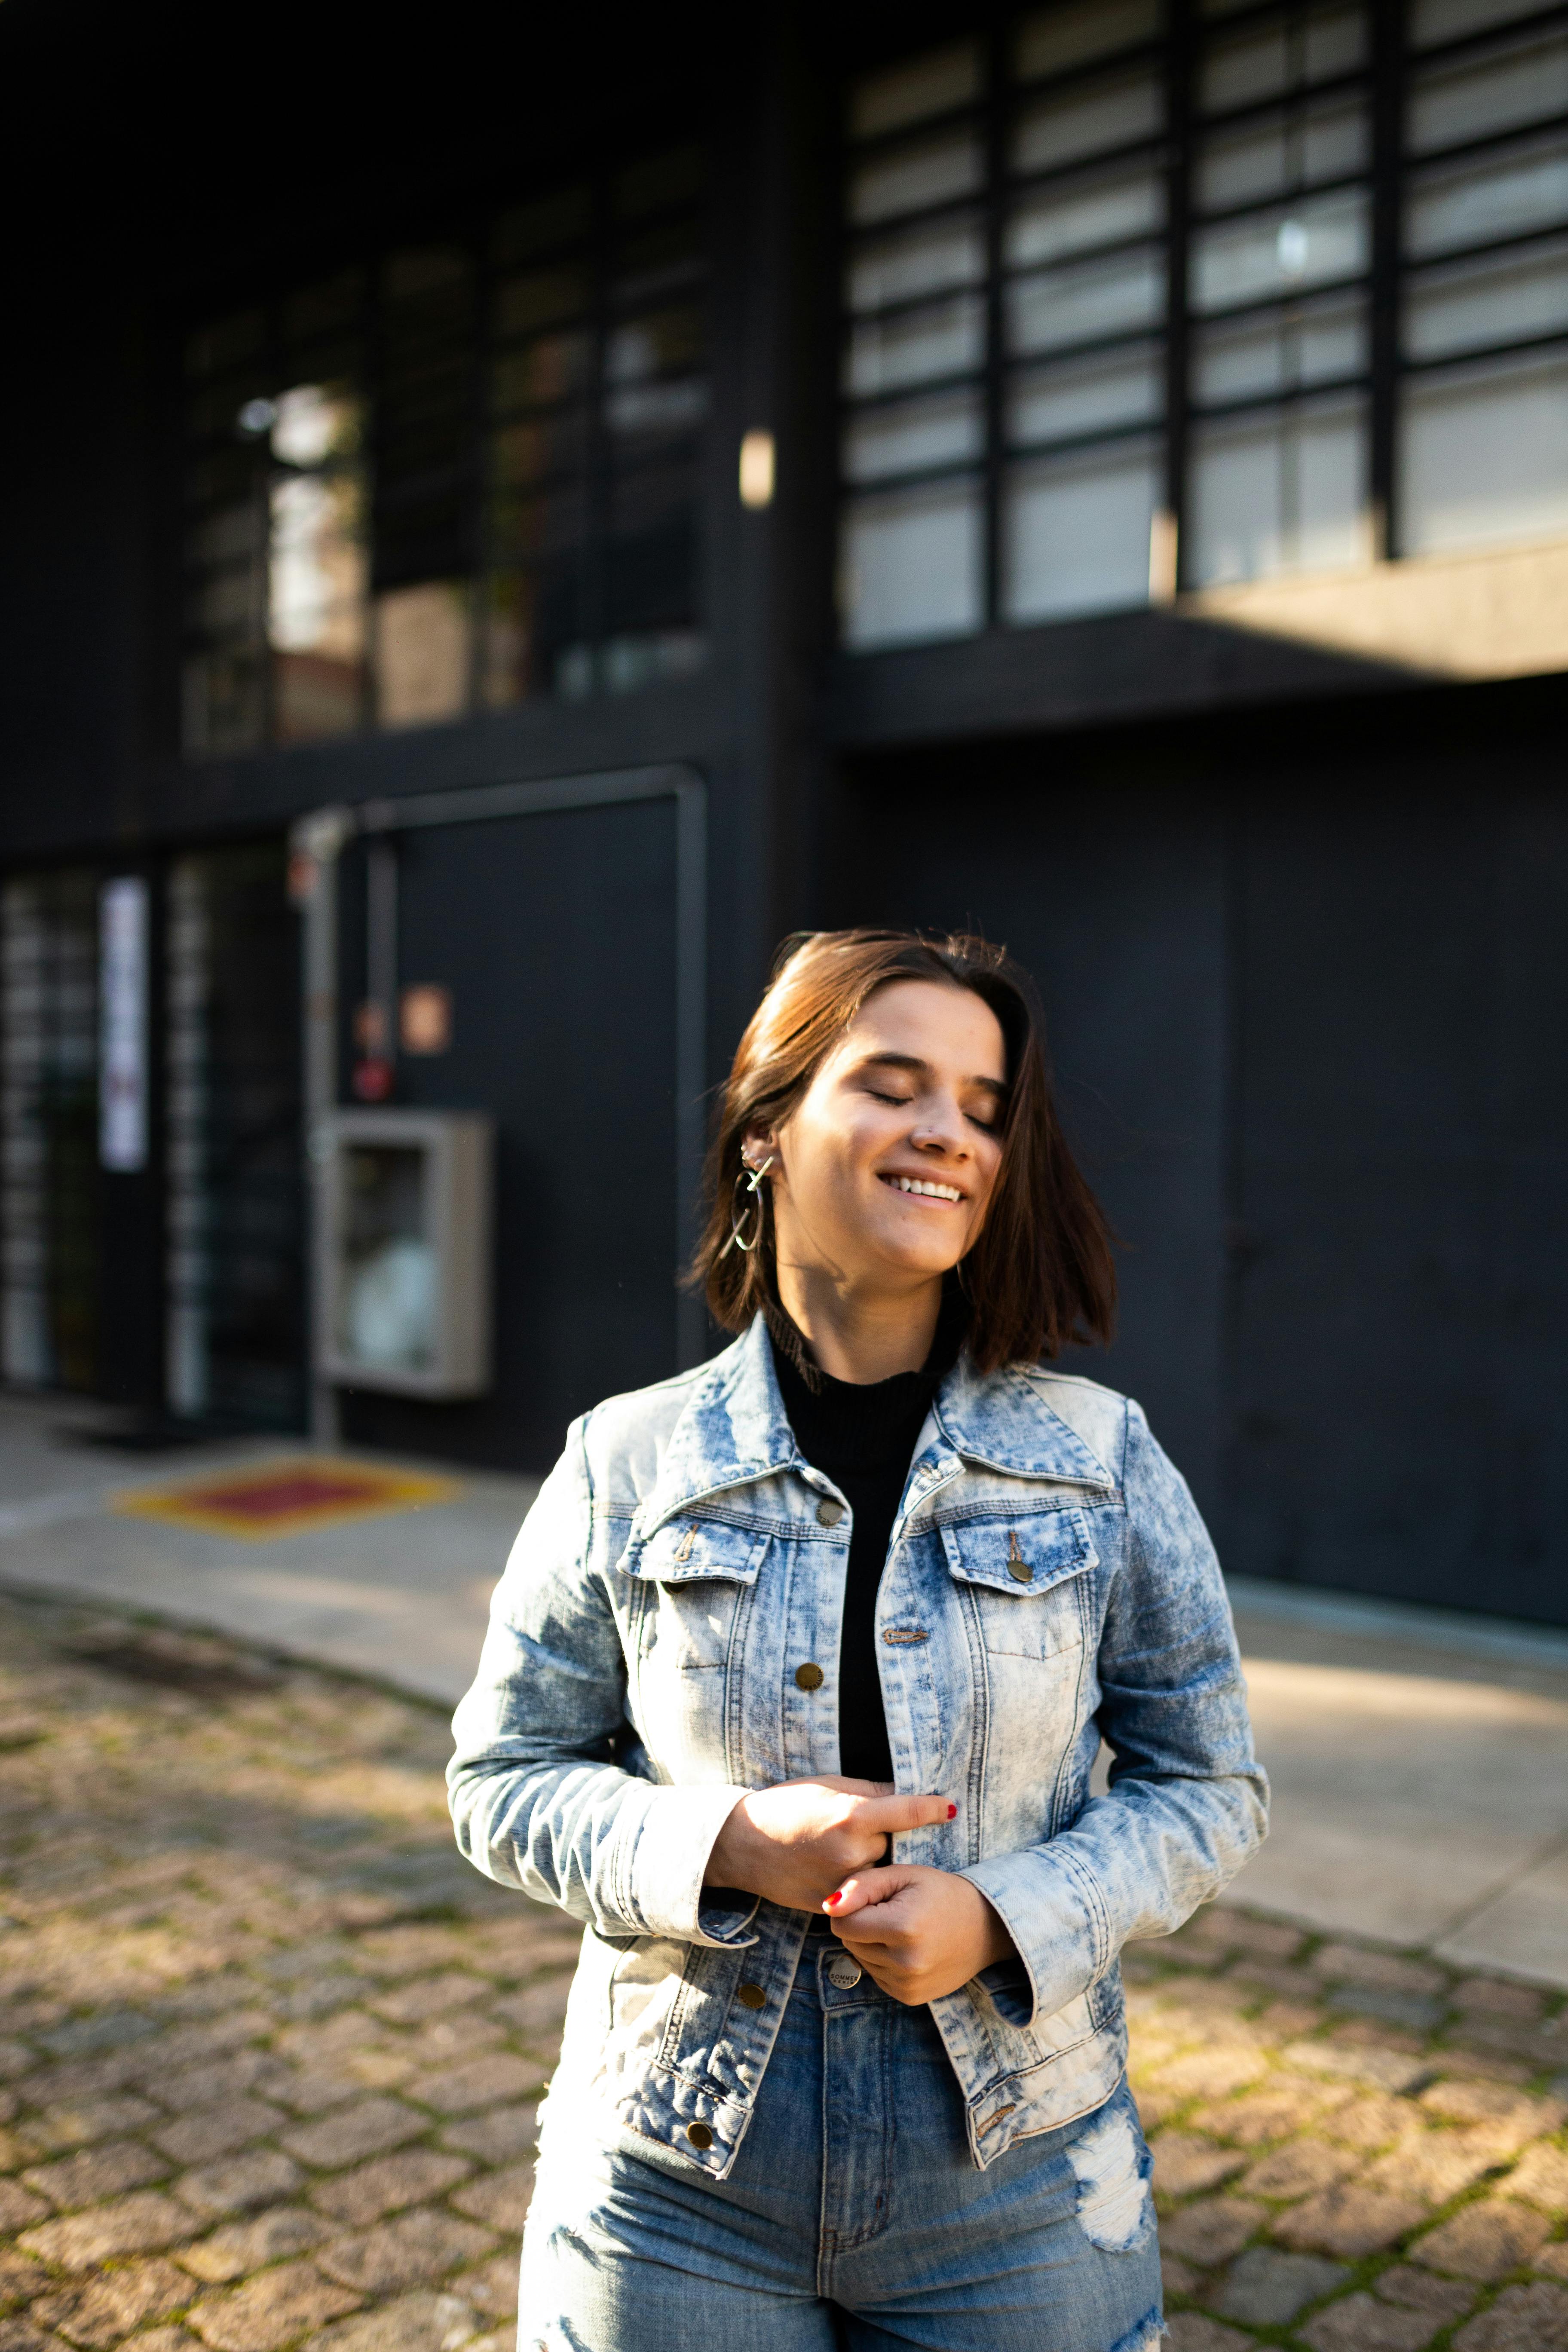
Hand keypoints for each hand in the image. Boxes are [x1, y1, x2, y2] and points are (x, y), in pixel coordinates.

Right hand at [705, 1777, 955, 1912]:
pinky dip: (857, 1878)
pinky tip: (835, 1865)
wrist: (743, 1845)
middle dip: (889, 1834)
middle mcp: (854, 1852)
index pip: (909, 1812)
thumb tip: (903, 1793)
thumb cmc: (785, 1806)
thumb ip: (869, 1792)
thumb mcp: (827, 1785)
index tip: (949, 1808)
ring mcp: (845, 1882)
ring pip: (878, 1868)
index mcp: (853, 1817)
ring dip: (873, 1858)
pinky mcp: (833, 1904)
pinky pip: (860, 1890)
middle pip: (894, 1842)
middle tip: (868, 1827)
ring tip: (843, 1846)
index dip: (933, 1808)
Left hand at [826, 1863, 1016, 2004]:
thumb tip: (828, 1907)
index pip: (842, 1924)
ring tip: (903, 1929)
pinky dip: (884, 1961)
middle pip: (849, 1943)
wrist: (985, 1926)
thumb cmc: (939, 1892)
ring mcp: (908, 1985)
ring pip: (860, 1960)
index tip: (877, 1898)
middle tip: (893, 1912)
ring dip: (872, 1944)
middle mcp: (905, 1963)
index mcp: (903, 1928)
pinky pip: (876, 1976)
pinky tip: (907, 1948)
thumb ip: (861, 1886)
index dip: (853, 1906)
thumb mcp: (903, 1875)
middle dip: (862, 1925)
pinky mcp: (910, 1998)